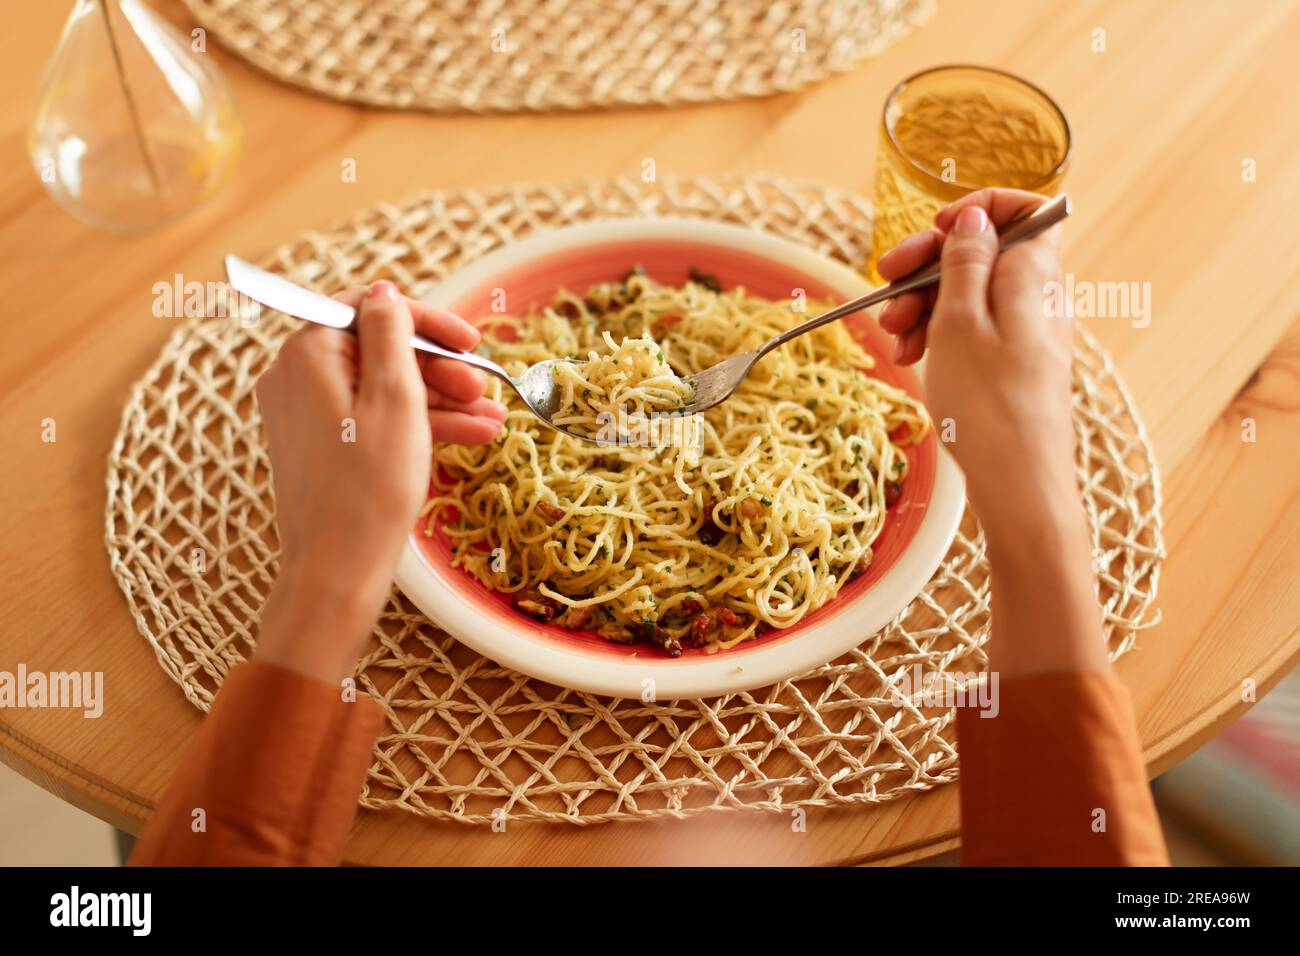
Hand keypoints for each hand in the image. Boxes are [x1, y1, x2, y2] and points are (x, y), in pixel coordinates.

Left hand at [252, 281, 506, 681]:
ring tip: (493, 421)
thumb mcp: (395, 399)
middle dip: (439, 369)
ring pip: (382, 388)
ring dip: (439, 401)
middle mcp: (297, 377)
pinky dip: (417, 425)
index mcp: (308, 354)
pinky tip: (471, 437)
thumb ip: (390, 334)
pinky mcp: (320, 445)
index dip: (427, 322)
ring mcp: (306, 413)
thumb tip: (384, 292)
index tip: (471, 342)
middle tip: (484, 390)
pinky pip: (373, 419)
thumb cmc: (367, 488)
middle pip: (379, 350)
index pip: (370, 309)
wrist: (336, 571)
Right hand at [878, 189, 1105, 676]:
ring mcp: (1027, 335)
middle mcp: (1039, 299)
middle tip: (884, 280)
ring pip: (971, 295)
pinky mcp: (1014, 367)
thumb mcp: (961, 323)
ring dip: (923, 304)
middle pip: (985, 252)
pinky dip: (939, 336)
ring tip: (892, 337)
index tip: (936, 231)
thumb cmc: (989, 406)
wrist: (1020, 488)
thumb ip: (966, 264)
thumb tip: (974, 220)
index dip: (979, 210)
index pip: (1026, 209)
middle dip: (929, 263)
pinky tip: (911, 359)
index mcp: (1035, 275)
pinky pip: (974, 331)